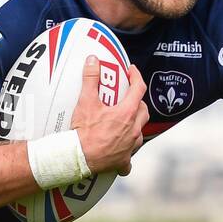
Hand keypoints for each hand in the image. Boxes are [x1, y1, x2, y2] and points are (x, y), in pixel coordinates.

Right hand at [71, 57, 147, 174]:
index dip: (136, 77)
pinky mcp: (123, 161)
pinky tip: (120, 152)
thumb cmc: (84, 132)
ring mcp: (130, 146)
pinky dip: (126, 153)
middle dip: (138, 102)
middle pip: (143, 111)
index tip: (131, 71)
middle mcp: (133, 129)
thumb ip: (91, 79)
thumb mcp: (86, 101)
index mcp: (127, 113)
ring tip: (124, 123)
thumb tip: (93, 61)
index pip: (138, 89)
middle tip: (127, 98)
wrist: (79, 158)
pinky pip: (129, 157)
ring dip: (134, 125)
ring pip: (139, 132)